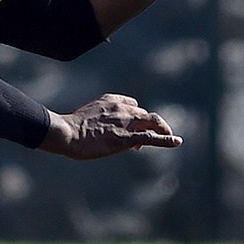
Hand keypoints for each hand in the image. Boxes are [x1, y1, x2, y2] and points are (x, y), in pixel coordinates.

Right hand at [40, 94, 181, 159]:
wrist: (66, 132)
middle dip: (147, 126)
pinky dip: (167, 139)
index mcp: (111, 100)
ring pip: (153, 122)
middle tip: (143, 142)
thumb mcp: (86, 117)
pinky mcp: (126, 138)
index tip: (133, 128)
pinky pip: (151, 138)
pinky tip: (177, 141)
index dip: (136, 116)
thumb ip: (99, 119)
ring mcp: (125, 123)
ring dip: (163, 129)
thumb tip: (101, 131)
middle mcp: (122, 108)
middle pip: (144, 114)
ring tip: (170, 136)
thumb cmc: (69, 129)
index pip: (133, 104)